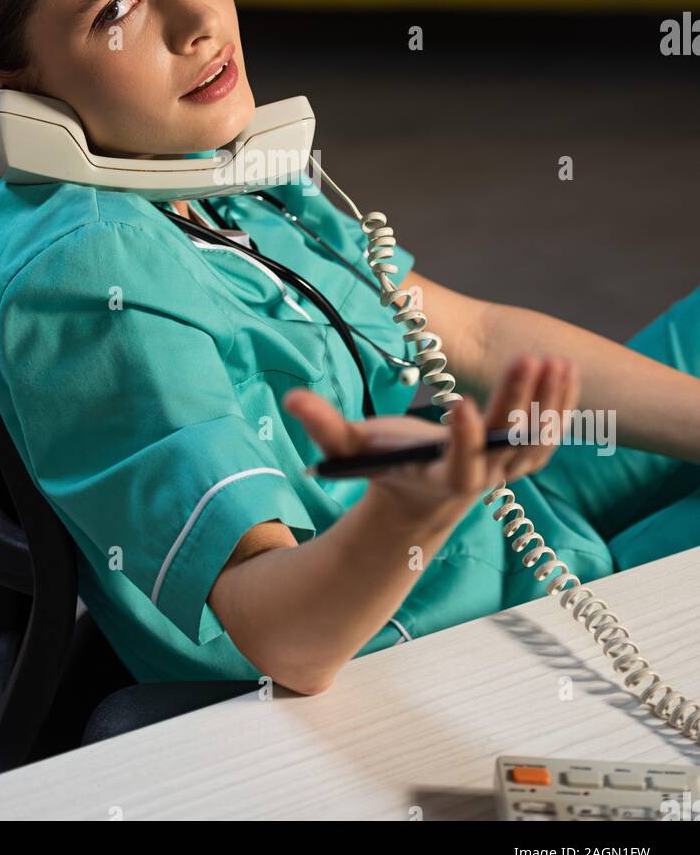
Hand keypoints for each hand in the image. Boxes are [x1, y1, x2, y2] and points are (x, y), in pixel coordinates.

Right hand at [282, 354, 578, 524]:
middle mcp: (483, 477)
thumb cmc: (387, 465)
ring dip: (550, 402)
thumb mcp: (352, 448)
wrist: (424, 496)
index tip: (462, 403)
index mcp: (444, 477)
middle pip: (507, 442)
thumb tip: (291, 399)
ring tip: (553, 360)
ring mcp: (508, 469)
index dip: (464, 437)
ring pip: (538, 439)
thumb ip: (322, 425)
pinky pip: (549, 434)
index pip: (461, 463)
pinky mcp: (523, 458)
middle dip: (517, 401)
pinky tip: (564, 370)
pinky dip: (560, 405)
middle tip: (525, 358)